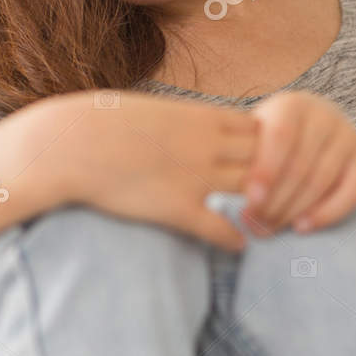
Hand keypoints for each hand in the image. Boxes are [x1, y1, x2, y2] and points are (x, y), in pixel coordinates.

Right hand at [31, 91, 257, 250]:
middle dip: (277, 177)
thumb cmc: (106, 124)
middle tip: (284, 194)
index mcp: (204, 118)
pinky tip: (239, 245)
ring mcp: (196, 177)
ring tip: (269, 221)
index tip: (272, 161)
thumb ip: (183, 120)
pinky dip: (234, 238)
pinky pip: (220, 228)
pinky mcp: (177, 207)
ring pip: (252, 191)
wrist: (72, 143)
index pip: (261, 131)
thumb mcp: (157, 110)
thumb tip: (195, 125)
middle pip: (266, 160)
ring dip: (264, 207)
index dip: (271, 147)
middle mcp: (208, 146)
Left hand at [240, 90, 355, 236]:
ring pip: (322, 181)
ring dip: (293, 211)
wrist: (305, 132)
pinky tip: (302, 227)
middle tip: (253, 224)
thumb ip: (244, 162)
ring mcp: (348, 135)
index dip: (266, 170)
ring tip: (269, 229)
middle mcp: (325, 114)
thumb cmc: (267, 142)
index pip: (281, 137)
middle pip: (301, 164)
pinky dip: (327, 214)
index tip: (250, 201)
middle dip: (275, 200)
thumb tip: (227, 200)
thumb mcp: (252, 140)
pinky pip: (352, 192)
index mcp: (292, 104)